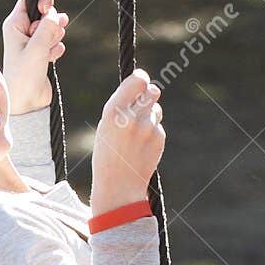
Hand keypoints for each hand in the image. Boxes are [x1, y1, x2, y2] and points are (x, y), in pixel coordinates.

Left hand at [1, 0, 67, 112]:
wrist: (27, 102)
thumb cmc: (25, 75)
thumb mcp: (37, 47)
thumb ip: (48, 27)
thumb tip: (56, 14)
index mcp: (14, 25)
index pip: (29, 0)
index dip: (42, 0)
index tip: (48, 8)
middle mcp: (22, 31)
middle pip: (44, 12)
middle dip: (51, 22)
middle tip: (48, 36)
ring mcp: (32, 42)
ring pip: (51, 27)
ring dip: (55, 36)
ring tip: (48, 50)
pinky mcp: (41, 53)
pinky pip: (55, 41)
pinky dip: (56, 48)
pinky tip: (51, 59)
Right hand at [90, 69, 164, 213]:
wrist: (119, 186)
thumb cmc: (107, 153)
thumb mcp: (105, 126)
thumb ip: (123, 105)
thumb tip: (144, 85)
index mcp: (114, 111)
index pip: (138, 79)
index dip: (141, 79)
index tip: (140, 82)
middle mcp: (132, 117)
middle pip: (152, 91)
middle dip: (148, 95)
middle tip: (140, 106)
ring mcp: (148, 128)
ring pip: (155, 109)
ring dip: (149, 115)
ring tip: (136, 134)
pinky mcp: (159, 138)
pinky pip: (158, 126)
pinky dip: (152, 132)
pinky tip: (141, 146)